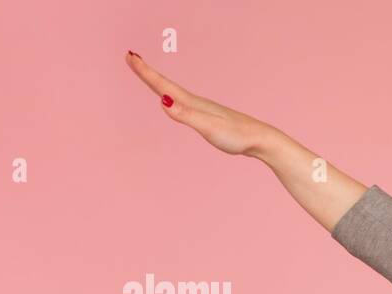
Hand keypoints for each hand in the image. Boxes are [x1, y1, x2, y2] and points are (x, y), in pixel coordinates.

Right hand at [124, 51, 275, 156]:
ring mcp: (204, 109)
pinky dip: (174, 98)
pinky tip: (174, 101)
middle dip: (147, 73)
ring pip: (175, 93)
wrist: (261, 140)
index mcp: (192, 103)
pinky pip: (185, 103)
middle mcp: (196, 103)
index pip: (163, 86)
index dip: (145, 72)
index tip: (129, 55)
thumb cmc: (237, 136)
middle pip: (166, 85)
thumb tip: (163, 101)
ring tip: (148, 75)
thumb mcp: (208, 127)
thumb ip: (186, 115)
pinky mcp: (210, 118)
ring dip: (159, 83)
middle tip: (131, 57)